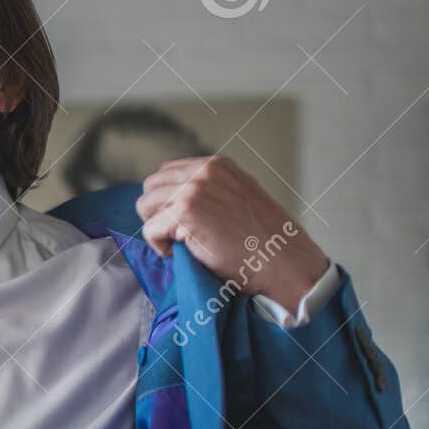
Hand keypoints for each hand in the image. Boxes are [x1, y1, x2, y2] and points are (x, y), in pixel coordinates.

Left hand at [136, 155, 327, 311]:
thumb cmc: (264, 241)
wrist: (283, 263)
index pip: (168, 172)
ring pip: (145, 205)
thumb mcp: (241, 198)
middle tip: (178, 236)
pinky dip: (160, 247)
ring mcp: (193, 191)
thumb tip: (178, 199)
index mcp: (217, 166)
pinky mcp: (185, 214)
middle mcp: (204, 172)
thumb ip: (212, 192)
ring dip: (157, 228)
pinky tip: (183, 254)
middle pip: (151, 186)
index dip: (168, 200)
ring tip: (181, 245)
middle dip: (157, 212)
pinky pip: (149, 230)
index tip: (184, 223)